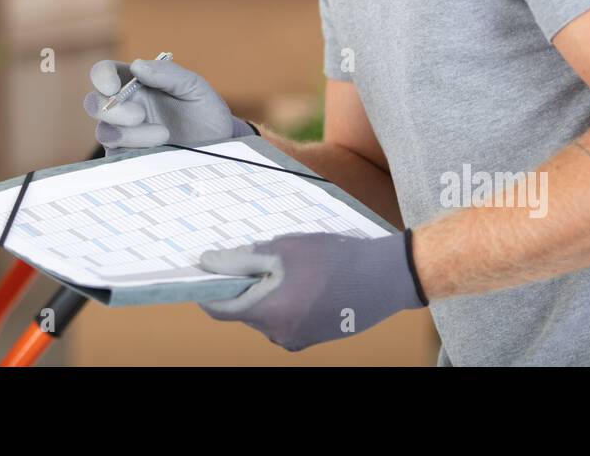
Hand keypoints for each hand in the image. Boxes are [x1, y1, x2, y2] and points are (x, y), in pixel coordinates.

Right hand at [82, 57, 255, 153]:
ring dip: (131, 134)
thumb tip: (138, 65)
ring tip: (164, 135)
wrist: (220, 149)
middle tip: (140, 115)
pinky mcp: (127, 158)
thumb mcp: (195, 88)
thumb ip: (169, 73)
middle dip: (113, 110)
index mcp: (136, 82)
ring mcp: (124, 134)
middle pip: (94, 103)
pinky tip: (157, 151)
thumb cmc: (206, 113)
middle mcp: (125, 107)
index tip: (113, 86)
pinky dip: (133, 151)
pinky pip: (115, 156)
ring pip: (104, 132)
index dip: (101, 76)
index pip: (105, 73)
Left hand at [196, 230, 425, 350]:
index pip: (220, 308)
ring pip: (266, 314)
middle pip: (244, 310)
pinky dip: (286, 301)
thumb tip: (208, 263)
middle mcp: (278, 334)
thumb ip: (241, 260)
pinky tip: (307, 280)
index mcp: (267, 313)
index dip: (208, 289)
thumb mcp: (282, 250)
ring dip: (268, 292)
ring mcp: (297, 340)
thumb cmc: (332, 259)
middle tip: (262, 256)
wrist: (384, 277)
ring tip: (292, 266)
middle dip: (245, 285)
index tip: (205, 270)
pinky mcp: (314, 337)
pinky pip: (286, 319)